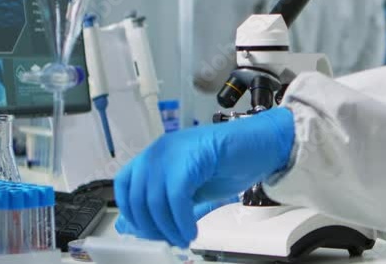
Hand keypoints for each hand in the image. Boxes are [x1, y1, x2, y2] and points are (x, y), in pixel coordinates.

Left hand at [114, 108, 294, 246]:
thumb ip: (163, 203)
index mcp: (155, 155)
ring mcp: (173, 152)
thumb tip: (132, 226)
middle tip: (169, 240)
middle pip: (138, 196)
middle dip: (152, 226)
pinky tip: (191, 230)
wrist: (261, 145)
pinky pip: (176, 197)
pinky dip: (182, 220)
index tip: (148, 231)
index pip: (124, 185)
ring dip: (168, 227)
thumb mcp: (189, 188)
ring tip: (183, 238)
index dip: (132, 213)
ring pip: (155, 199)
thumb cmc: (228, 164)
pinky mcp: (191, 158)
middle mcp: (159, 151)